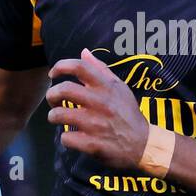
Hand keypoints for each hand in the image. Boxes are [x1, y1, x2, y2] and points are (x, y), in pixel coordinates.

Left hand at [46, 48, 148, 169]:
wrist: (143, 144)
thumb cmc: (128, 114)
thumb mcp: (120, 88)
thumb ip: (101, 70)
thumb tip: (84, 52)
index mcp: (106, 87)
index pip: (79, 67)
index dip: (60, 67)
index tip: (53, 74)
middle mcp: (100, 103)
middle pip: (63, 89)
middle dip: (52, 95)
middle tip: (54, 100)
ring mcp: (95, 124)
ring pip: (59, 115)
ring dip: (54, 116)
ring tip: (58, 118)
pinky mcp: (92, 144)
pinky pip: (66, 138)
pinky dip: (66, 138)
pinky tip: (73, 137)